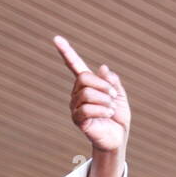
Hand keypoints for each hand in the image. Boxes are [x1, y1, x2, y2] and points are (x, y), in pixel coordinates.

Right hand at [53, 35, 129, 153]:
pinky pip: (86, 109)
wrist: (118, 137)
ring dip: (105, 100)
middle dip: (103, 85)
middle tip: (113, 96)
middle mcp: (77, 94)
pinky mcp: (77, 120)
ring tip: (111, 109)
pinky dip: (102, 110)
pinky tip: (108, 114)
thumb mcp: (119, 95)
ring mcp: (75, 107)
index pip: (74, 65)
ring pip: (86, 93)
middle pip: (84, 78)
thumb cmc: (118, 117)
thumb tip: (103, 68)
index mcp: (88, 85)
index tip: (56, 38)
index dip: (66, 52)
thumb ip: (112, 82)